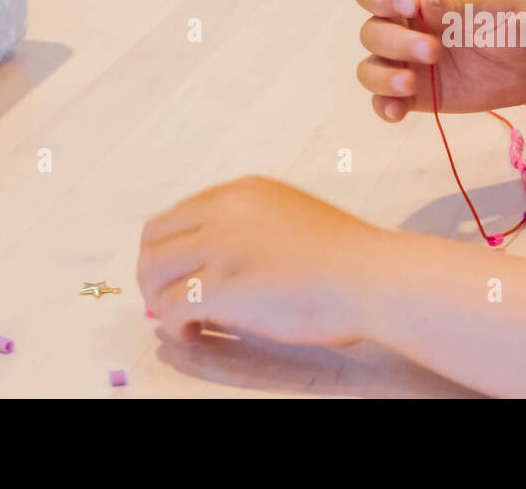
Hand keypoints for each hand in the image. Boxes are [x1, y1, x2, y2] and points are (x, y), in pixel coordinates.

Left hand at [136, 176, 383, 345]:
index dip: (171, 250)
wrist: (372, 276)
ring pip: (154, 271)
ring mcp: (220, 247)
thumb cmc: (349, 258)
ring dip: (159, 300)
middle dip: (154, 273)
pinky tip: (195, 333)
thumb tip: (224, 265)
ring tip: (183, 321)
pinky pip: (171, 306)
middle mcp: (225, 211)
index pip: (179, 215)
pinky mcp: (221, 285)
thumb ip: (255, 228)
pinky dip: (175, 324)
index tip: (178, 274)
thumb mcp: (294, 218)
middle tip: (168, 301)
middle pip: (154, 239)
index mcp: (244, 192)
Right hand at [353, 0, 525, 120]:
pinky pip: (384, 101)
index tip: (410, 8)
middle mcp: (405, 25)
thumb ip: (456, 4)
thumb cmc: (515, 21)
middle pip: (371, 31)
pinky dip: (384, 106)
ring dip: (382, 77)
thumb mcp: (494, 4)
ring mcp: (408, 61)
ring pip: (370, 68)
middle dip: (395, 42)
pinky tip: (399, 111)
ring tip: (411, 84)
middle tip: (434, 50)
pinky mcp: (416, 94)